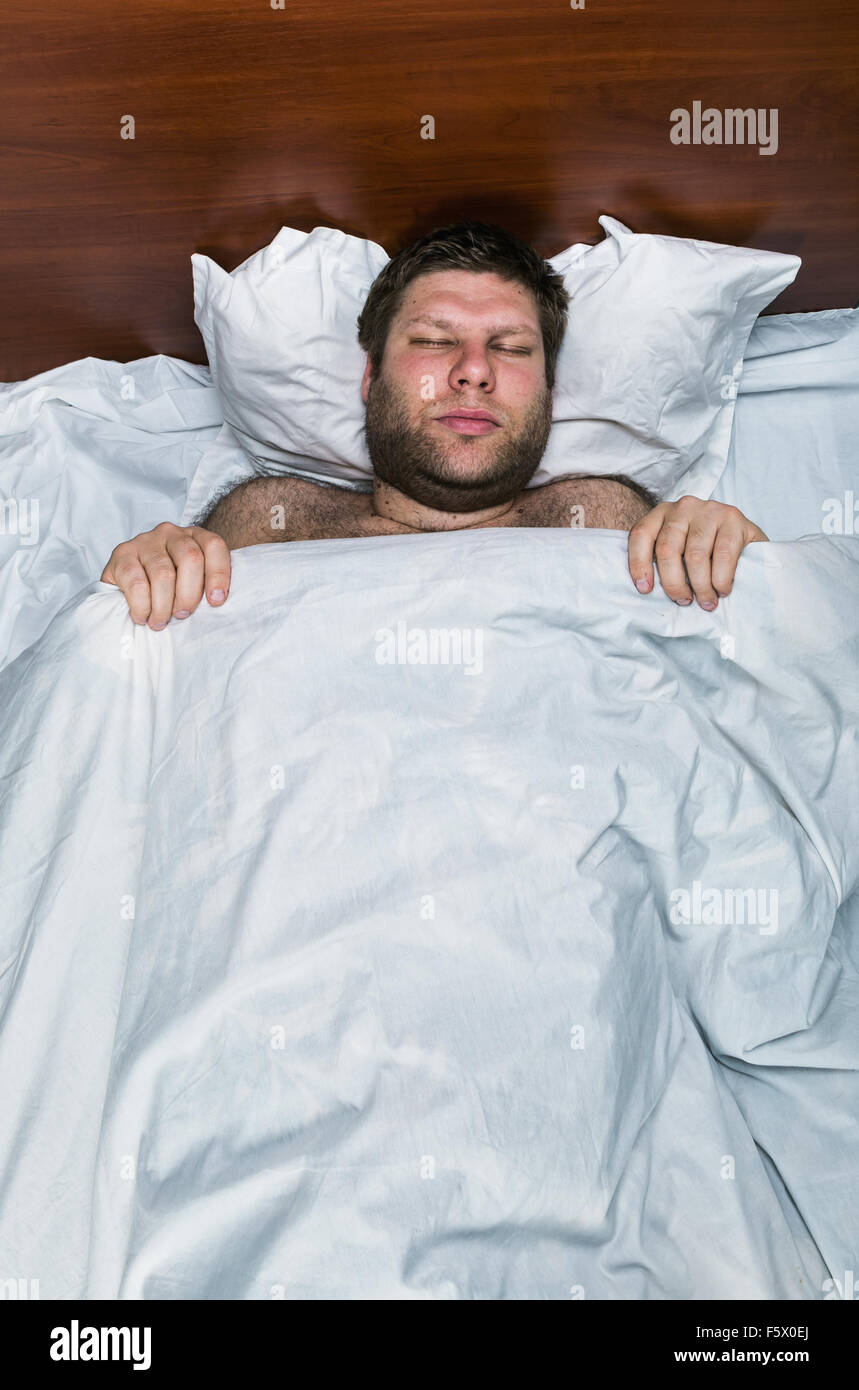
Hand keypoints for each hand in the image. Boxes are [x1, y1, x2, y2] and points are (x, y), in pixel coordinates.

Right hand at [101, 523, 231, 627]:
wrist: (124, 586)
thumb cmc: (167, 589)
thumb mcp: (190, 583)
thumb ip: (206, 586)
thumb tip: (218, 603)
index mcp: (194, 537)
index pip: (213, 546)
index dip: (218, 574)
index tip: (216, 601)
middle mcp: (170, 533)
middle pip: (190, 558)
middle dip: (189, 594)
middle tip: (183, 615)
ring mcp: (145, 541)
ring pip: (163, 574)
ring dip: (163, 606)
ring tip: (160, 623)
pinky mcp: (122, 554)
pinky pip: (137, 583)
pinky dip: (142, 606)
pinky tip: (142, 617)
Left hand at [628, 497, 767, 608]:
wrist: (748, 540)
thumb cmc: (706, 552)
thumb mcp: (680, 550)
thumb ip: (663, 560)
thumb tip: (646, 590)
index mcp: (662, 513)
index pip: (641, 535)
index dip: (639, 564)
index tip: (645, 590)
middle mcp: (684, 507)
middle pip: (667, 549)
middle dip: (673, 583)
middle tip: (683, 601)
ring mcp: (709, 510)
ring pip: (695, 556)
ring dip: (700, 586)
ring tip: (706, 602)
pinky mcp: (734, 518)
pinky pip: (723, 555)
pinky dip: (721, 579)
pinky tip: (723, 590)